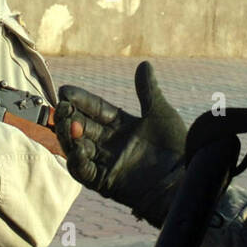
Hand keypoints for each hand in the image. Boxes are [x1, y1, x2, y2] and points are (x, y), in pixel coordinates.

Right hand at [54, 61, 187, 225]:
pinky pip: (85, 172)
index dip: (81, 100)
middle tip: (62, 106)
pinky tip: (76, 149)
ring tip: (66, 124)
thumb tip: (144, 63)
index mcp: (123, 126)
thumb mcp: (160, 113)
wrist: (184, 179)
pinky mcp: (107, 182)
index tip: (65, 90)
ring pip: (78, 148)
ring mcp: (108, 162)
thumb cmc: (177, 147)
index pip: (96, 109)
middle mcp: (112, 143)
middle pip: (83, 127)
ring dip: (69, 136)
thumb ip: (148, 90)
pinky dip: (77, 161)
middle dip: (69, 116)